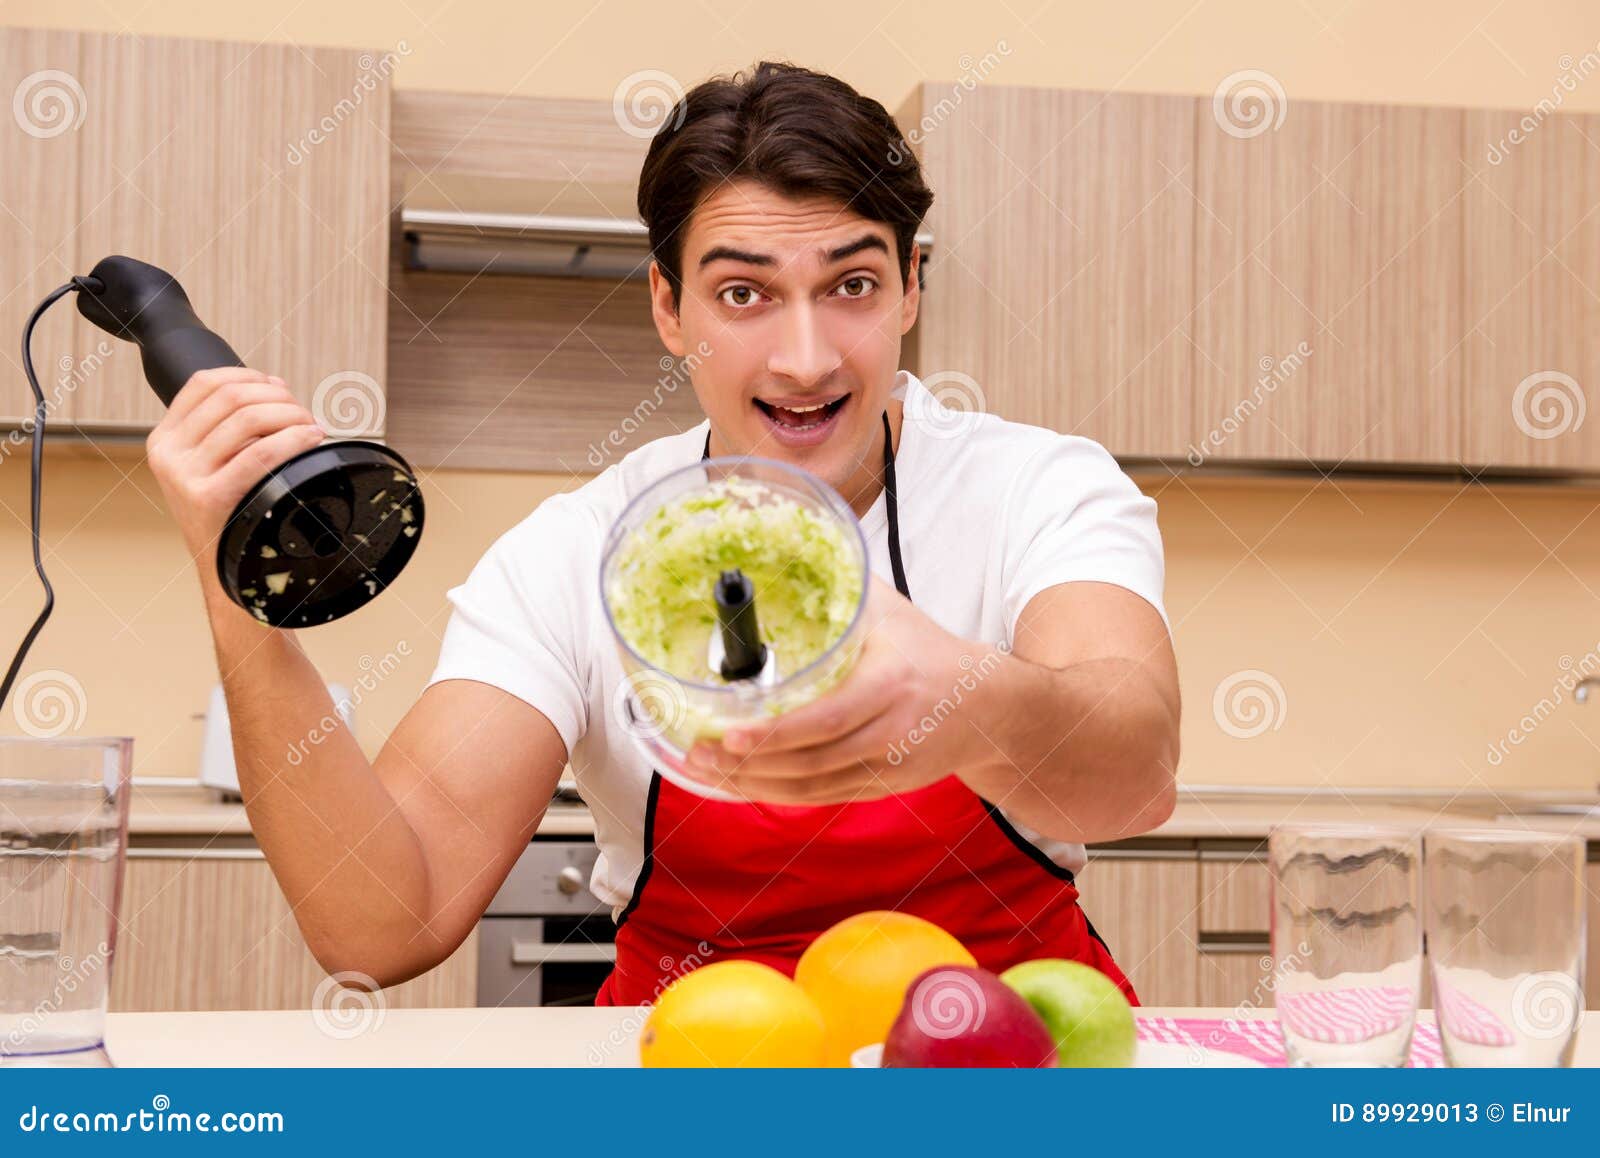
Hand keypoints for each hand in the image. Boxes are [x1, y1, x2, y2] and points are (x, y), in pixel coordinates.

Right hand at [145, 367, 325, 566]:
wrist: (225, 572)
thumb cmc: (230, 515)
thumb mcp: (212, 466)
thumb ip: (230, 427)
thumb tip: (273, 384)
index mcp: (164, 439)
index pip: (204, 382)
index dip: (247, 374)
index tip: (277, 385)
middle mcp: (168, 454)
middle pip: (231, 396)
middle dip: (277, 396)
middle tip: (302, 412)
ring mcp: (185, 475)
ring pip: (248, 419)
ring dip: (290, 414)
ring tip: (310, 426)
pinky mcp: (209, 497)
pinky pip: (260, 453)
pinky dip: (293, 439)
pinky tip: (311, 439)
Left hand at [683, 574, 1001, 803]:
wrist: (988, 707)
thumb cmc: (928, 651)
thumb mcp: (889, 610)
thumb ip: (839, 582)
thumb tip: (779, 542)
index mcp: (889, 685)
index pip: (826, 719)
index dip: (775, 734)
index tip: (730, 734)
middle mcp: (889, 733)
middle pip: (810, 762)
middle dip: (748, 764)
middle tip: (696, 753)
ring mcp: (886, 768)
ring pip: (811, 789)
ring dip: (753, 784)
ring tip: (705, 769)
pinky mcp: (882, 787)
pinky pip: (822, 798)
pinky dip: (778, 794)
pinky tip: (743, 782)